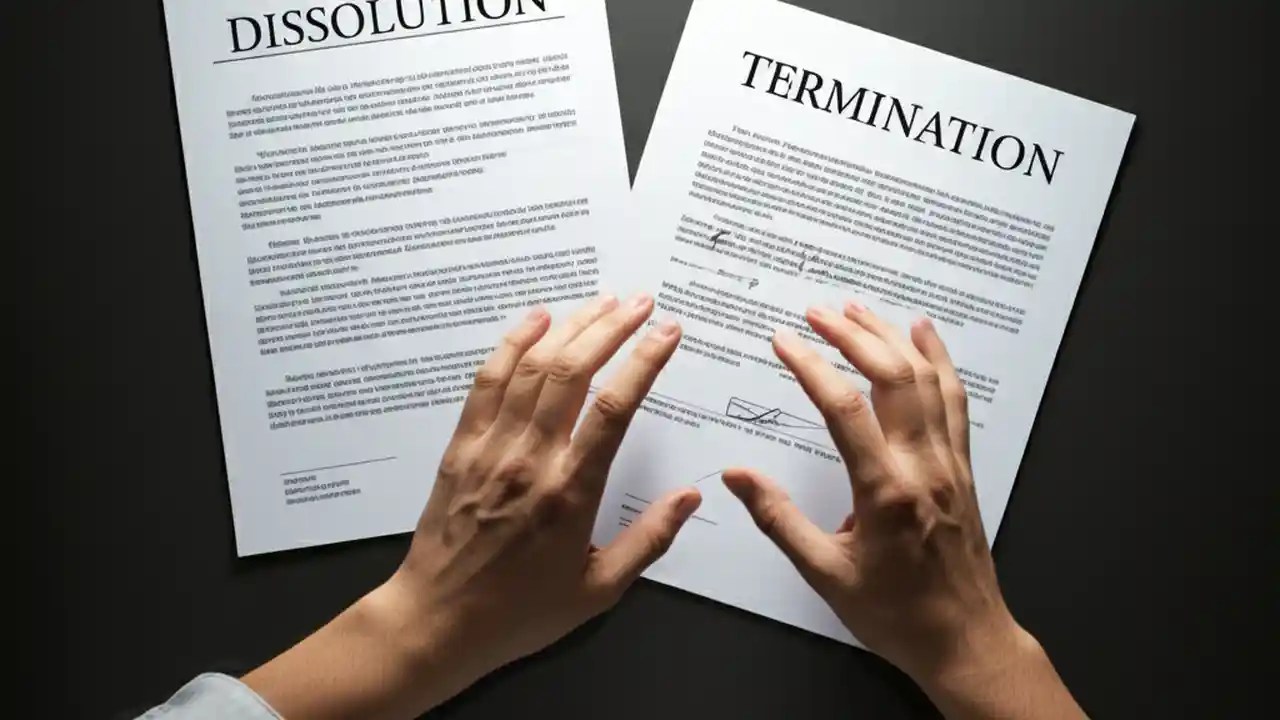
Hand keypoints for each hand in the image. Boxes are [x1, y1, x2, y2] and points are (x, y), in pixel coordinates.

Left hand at [245, 295, 701, 719]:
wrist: (438, 621)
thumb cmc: (521, 612)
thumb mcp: (599, 590)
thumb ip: (649, 540)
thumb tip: (692, 496)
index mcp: (571, 492)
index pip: (615, 408)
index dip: (644, 361)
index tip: (668, 331)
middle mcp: (531, 459)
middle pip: (574, 371)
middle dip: (611, 327)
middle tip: (641, 301)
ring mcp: (492, 448)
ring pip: (533, 368)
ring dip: (570, 327)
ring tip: (602, 302)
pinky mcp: (462, 447)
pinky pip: (487, 382)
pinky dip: (511, 344)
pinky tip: (535, 320)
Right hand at [724, 302, 1083, 718]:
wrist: (965, 641)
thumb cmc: (896, 614)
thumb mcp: (824, 575)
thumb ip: (778, 519)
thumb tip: (736, 477)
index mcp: (884, 491)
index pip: (843, 408)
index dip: (810, 365)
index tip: (782, 340)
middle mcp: (922, 467)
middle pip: (892, 378)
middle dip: (853, 335)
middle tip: (817, 311)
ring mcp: (949, 464)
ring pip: (927, 381)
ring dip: (892, 338)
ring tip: (859, 309)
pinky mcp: (962, 469)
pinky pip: (954, 402)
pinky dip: (939, 362)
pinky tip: (925, 337)